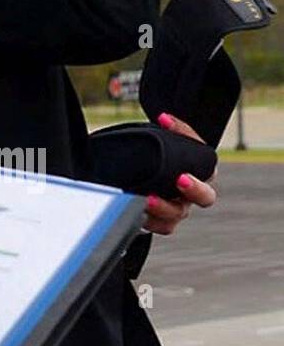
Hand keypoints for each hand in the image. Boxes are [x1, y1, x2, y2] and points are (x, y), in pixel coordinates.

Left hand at [143, 112, 218, 235]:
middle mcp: (193, 192)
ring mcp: (180, 209)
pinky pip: (163, 227)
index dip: (190, 144)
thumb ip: (169, 131)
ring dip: (165, 207)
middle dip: (194, 189)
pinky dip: (151, 222)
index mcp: (200, 170)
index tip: (174, 148)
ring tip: (148, 199)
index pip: (206, 159)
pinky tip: (139, 213)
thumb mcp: (163, 143)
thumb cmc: (158, 160)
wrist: (142, 182)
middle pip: (206, 197)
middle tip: (180, 180)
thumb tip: (164, 118)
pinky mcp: (165, 222)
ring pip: (179, 213)